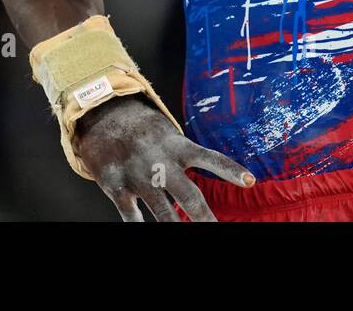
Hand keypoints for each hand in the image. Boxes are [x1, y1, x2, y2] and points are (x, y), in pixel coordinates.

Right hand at [73, 93, 255, 221]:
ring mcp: (138, 175)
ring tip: (187, 237)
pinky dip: (138, 226)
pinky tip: (145, 231)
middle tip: (216, 228)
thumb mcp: (169, 135)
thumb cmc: (144, 130)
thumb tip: (209, 181)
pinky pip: (130, 216)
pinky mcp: (115, 186)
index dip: (230, 170)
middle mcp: (160, 161)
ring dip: (176, 228)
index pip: (210, 158)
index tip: (250, 181)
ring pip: (162, 211)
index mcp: (177, 146)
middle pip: (188, 194)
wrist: (102, 115)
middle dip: (204, 217)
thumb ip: (186, 158)